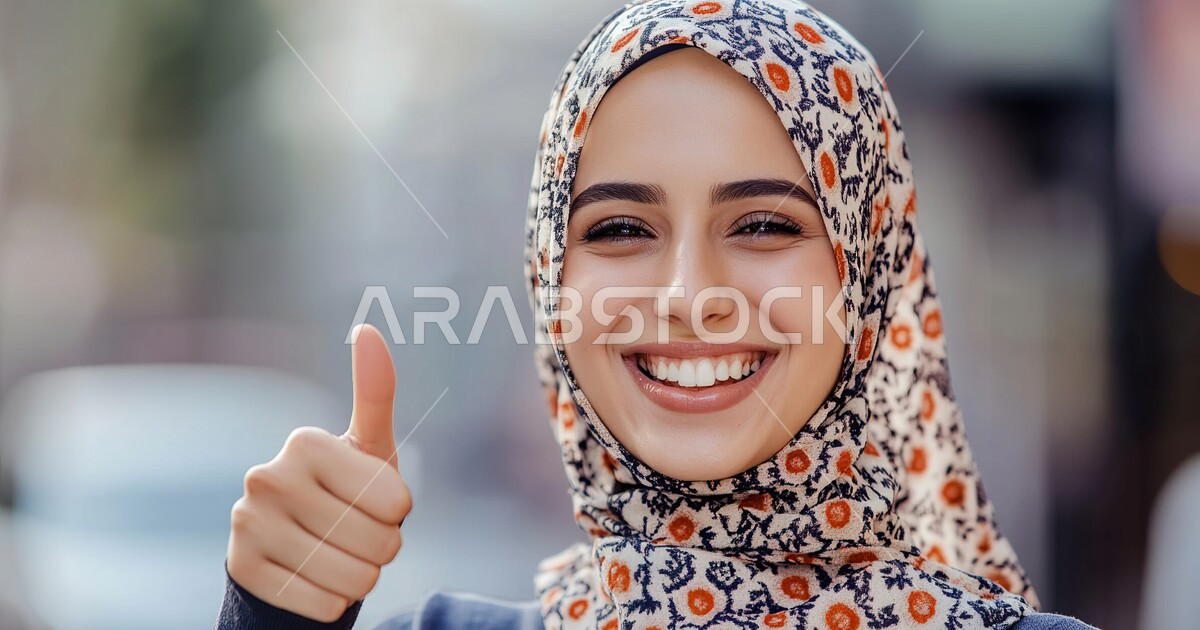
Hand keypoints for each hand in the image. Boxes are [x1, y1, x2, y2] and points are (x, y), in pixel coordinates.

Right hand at [226, 324, 410, 621]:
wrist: (291, 549)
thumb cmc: (346, 491)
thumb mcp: (368, 446)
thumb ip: (375, 392)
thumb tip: (368, 330)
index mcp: (305, 442)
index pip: (395, 502)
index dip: (398, 513)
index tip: (375, 502)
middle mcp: (267, 477)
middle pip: (378, 541)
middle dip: (382, 548)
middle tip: (357, 535)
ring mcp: (247, 524)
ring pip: (353, 578)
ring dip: (361, 577)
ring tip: (341, 557)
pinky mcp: (241, 570)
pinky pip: (324, 604)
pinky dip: (333, 603)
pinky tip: (317, 581)